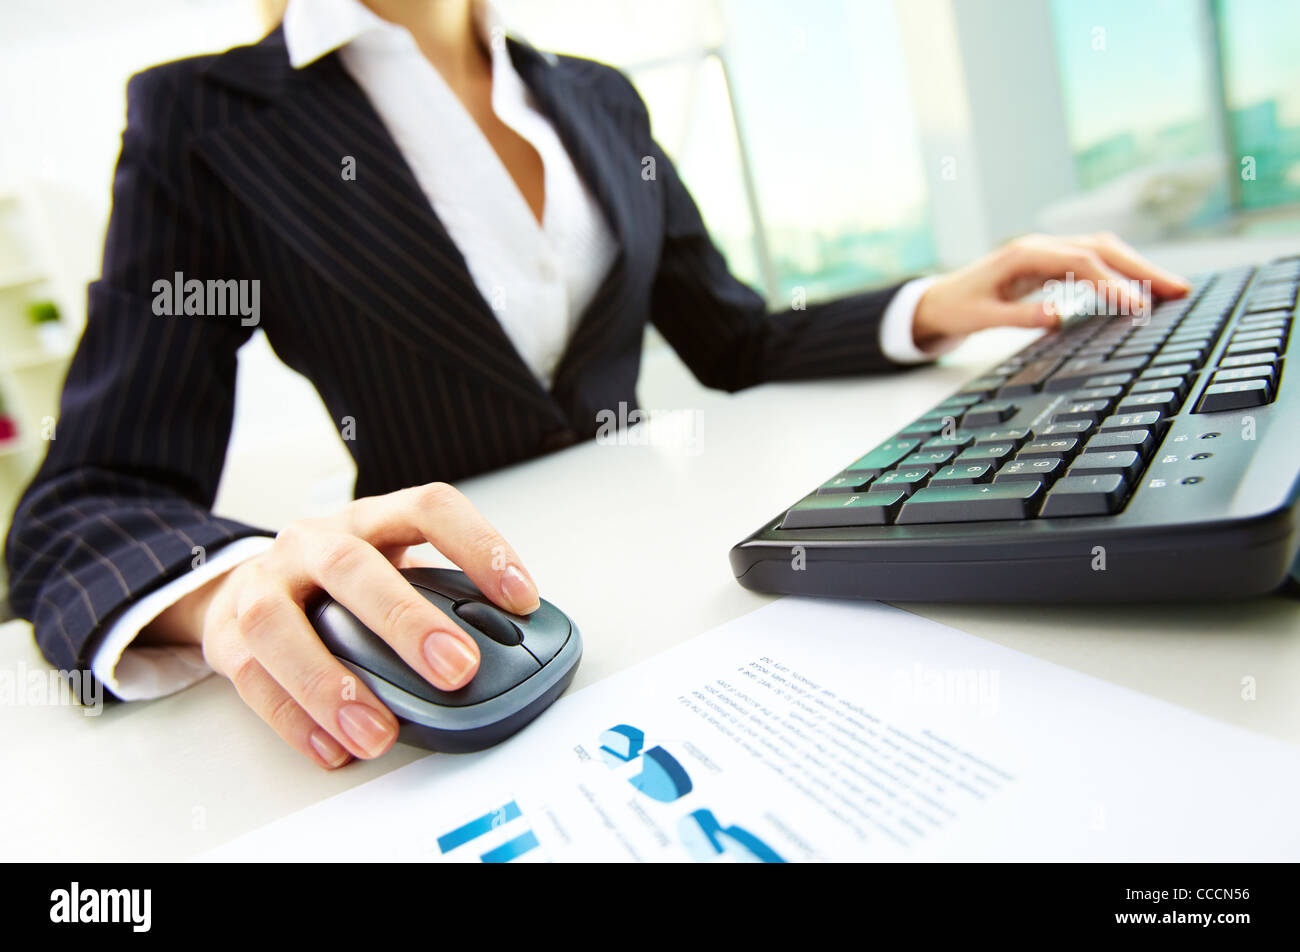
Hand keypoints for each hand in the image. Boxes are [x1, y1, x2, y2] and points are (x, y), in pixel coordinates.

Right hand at [146, 482, 539, 768]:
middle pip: (353, 567)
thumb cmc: (341, 584)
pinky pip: (252, 677)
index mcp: (370, 519)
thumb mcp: (393, 569)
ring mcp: (264, 584)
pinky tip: (333, 748)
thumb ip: (440, 597)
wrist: (246, 585)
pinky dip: (293, 718)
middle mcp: (314, 542)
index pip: (429, 508)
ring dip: (332, 683)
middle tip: (457, 669)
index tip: (522, 597)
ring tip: (379, 732)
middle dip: (406, 621)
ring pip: (281, 625)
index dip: (478, 546)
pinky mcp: (227, 634)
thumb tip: (511, 650)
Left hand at [912, 232, 1191, 348]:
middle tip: (1180, 289)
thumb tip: (1059, 316)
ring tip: (1173, 289)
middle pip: (1102, 247)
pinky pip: (1093, 261)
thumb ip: (1019, 316)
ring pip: (1102, 250)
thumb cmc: (957, 308)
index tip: (1139, 306)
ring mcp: (1047, 252)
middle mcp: (1040, 246)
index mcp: (1025, 255)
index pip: (1082, 262)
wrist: (936, 299)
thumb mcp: (982, 318)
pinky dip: (1120, 272)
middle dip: (1142, 267)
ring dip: (1138, 267)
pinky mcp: (1050, 262)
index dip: (1113, 283)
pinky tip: (1141, 289)